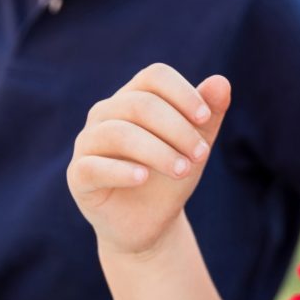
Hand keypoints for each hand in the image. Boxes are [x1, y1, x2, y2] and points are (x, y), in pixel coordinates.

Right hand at [68, 64, 229, 255]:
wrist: (150, 224)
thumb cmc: (170, 177)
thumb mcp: (196, 146)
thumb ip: (209, 115)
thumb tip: (221, 82)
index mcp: (133, 97)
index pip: (155, 76)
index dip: (182, 93)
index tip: (206, 118)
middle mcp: (105, 114)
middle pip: (140, 104)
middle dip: (177, 129)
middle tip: (201, 155)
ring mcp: (87, 143)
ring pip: (118, 133)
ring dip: (157, 151)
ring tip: (183, 171)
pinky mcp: (78, 176)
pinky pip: (93, 166)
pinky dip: (121, 170)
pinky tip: (143, 178)